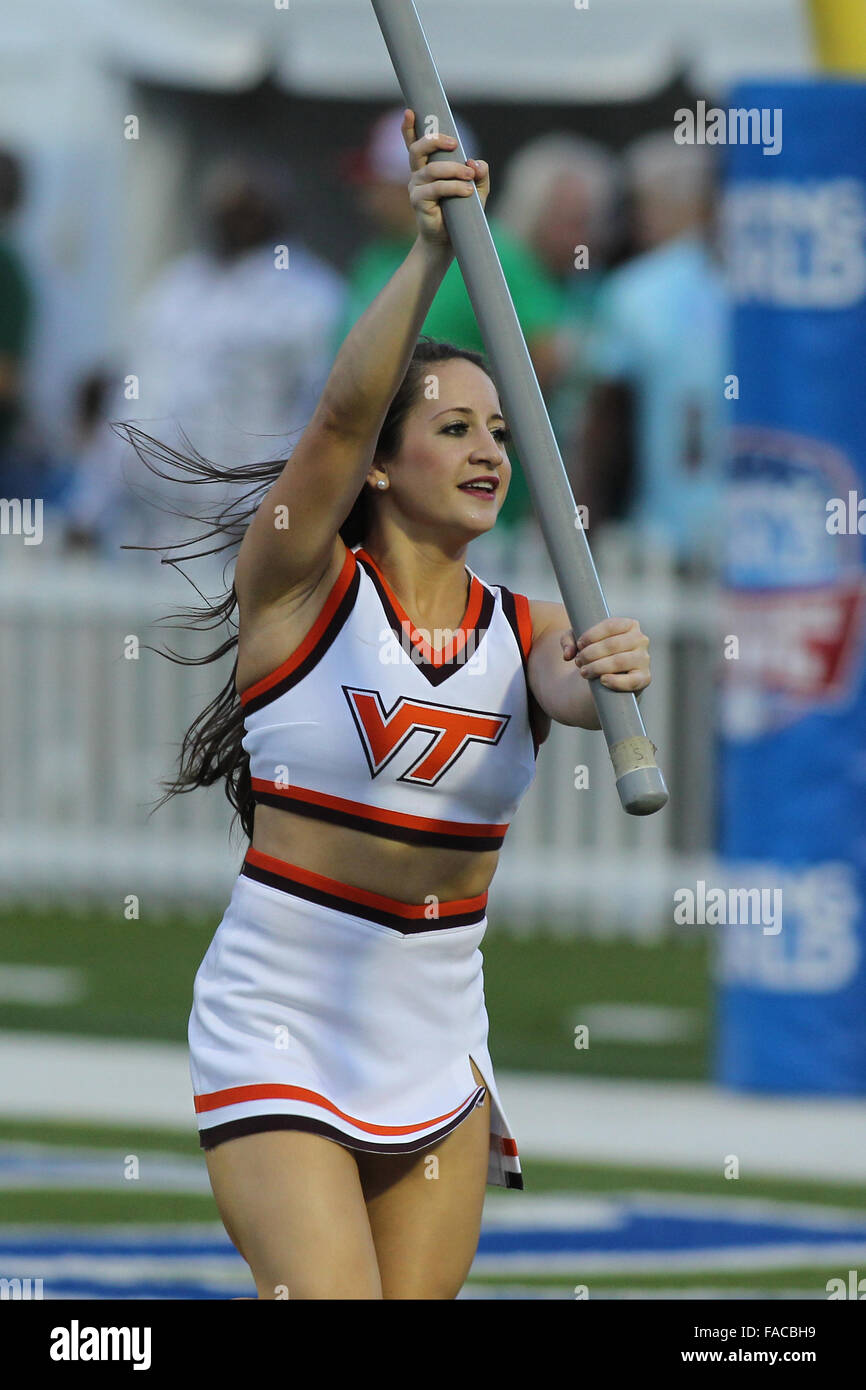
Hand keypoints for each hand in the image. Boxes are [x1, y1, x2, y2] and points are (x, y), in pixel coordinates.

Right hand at [401, 108, 488, 247]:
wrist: (449, 241)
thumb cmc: (461, 211)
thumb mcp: (476, 189)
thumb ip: (479, 173)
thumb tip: (476, 162)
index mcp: (427, 166)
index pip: (414, 143)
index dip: (409, 127)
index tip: (410, 111)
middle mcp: (417, 174)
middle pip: (418, 149)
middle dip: (435, 141)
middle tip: (455, 144)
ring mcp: (416, 187)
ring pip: (432, 169)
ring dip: (454, 169)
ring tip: (469, 177)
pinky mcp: (418, 201)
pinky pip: (435, 188)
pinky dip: (454, 187)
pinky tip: (467, 192)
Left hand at [560, 617, 650, 693]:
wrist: (608, 675)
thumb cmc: (595, 652)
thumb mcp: (580, 641)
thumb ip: (568, 641)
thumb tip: (568, 654)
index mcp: (629, 625)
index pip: (611, 626)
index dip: (592, 635)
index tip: (579, 644)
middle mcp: (640, 639)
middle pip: (613, 644)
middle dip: (591, 654)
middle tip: (579, 661)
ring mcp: (644, 659)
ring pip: (620, 661)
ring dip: (598, 667)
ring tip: (584, 672)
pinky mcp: (644, 678)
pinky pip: (632, 680)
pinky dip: (616, 681)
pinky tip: (602, 680)